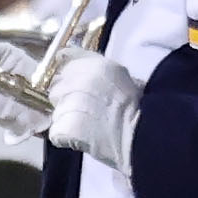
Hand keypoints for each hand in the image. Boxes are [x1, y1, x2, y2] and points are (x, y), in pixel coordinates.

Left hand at [44, 48, 137, 166]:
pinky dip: (64, 138)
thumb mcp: (129, 80)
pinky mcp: (62, 126)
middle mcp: (77, 80)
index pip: (66, 57)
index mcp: (96, 65)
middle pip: (56, 86)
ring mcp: (66, 104)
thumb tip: (100, 79)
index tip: (67, 77)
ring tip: (85, 128)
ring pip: (56, 111)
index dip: (66, 70)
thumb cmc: (142, 110)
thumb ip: (108, 75)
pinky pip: (56, 132)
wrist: (140, 136)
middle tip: (82, 109)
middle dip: (65, 96)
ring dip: (66, 118)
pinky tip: (79, 140)